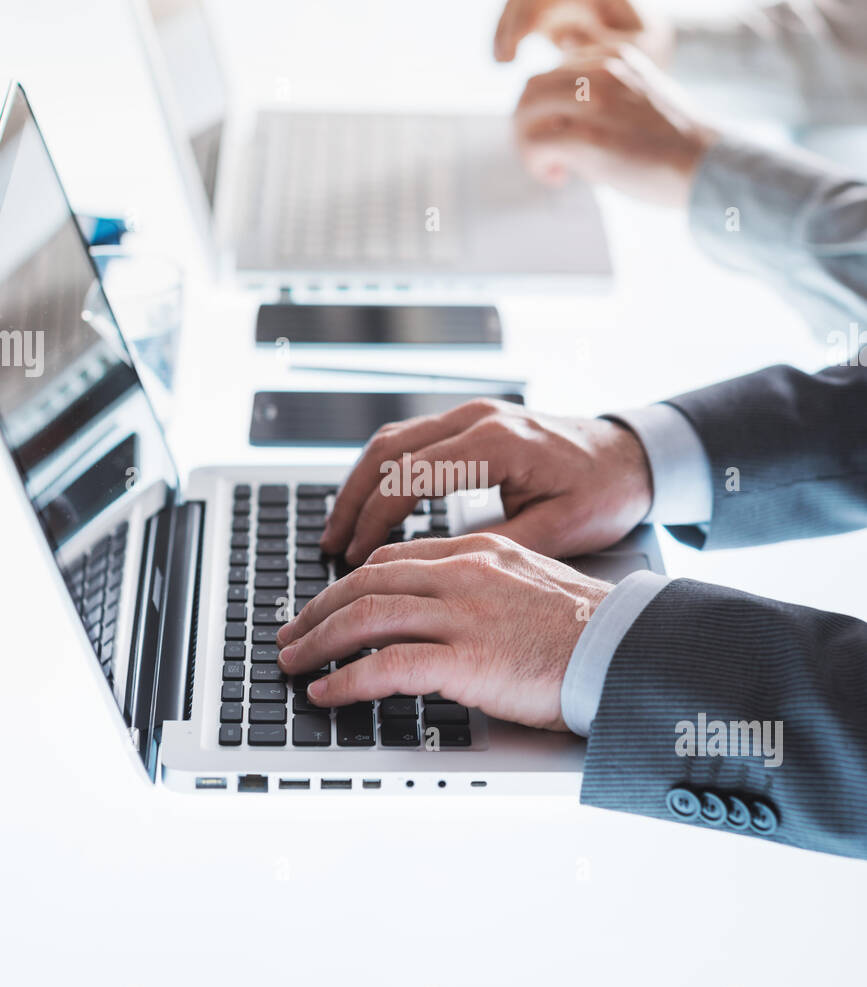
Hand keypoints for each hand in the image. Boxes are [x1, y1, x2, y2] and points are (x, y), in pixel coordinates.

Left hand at [276, 534, 612, 729]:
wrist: (630, 650)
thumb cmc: (592, 630)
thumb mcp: (534, 585)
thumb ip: (486, 588)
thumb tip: (447, 614)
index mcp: (480, 552)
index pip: (394, 559)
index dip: (348, 583)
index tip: (326, 604)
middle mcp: (465, 574)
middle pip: (367, 582)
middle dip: (318, 610)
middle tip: (291, 634)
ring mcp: (465, 614)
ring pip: (367, 617)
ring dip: (319, 643)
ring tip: (295, 665)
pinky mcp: (468, 659)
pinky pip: (387, 666)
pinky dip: (347, 680)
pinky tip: (328, 693)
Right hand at [320, 399, 651, 566]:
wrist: (632, 456)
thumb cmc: (604, 491)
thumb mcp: (560, 530)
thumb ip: (499, 547)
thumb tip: (440, 572)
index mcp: (497, 442)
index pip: (411, 477)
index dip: (376, 520)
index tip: (356, 557)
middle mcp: (478, 417)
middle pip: (388, 451)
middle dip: (352, 501)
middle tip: (332, 546)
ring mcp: (473, 414)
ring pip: (392, 440)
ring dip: (360, 484)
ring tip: (340, 530)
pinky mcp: (473, 421)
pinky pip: (411, 440)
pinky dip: (383, 473)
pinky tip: (372, 505)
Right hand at [493, 0, 670, 64]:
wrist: (646, 54)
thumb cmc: (646, 55)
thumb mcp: (634, 53)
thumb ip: (601, 48)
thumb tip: (566, 44)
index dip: (529, 17)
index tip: (518, 53)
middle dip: (512, 24)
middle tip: (502, 61)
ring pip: (521, 1)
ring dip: (505, 30)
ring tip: (500, 63)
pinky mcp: (550, 13)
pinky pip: (520, 18)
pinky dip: (508, 37)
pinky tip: (503, 62)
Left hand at [514, 47, 718, 200]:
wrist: (708, 166)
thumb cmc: (673, 143)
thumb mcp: (637, 96)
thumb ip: (601, 91)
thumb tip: (558, 99)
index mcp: (612, 56)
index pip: (549, 73)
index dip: (546, 111)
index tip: (566, 139)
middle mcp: (600, 71)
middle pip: (529, 90)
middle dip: (527, 128)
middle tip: (548, 159)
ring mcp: (594, 102)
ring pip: (524, 114)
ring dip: (528, 148)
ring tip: (554, 170)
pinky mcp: (589, 137)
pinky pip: (535, 144)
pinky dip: (537, 165)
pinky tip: (560, 177)